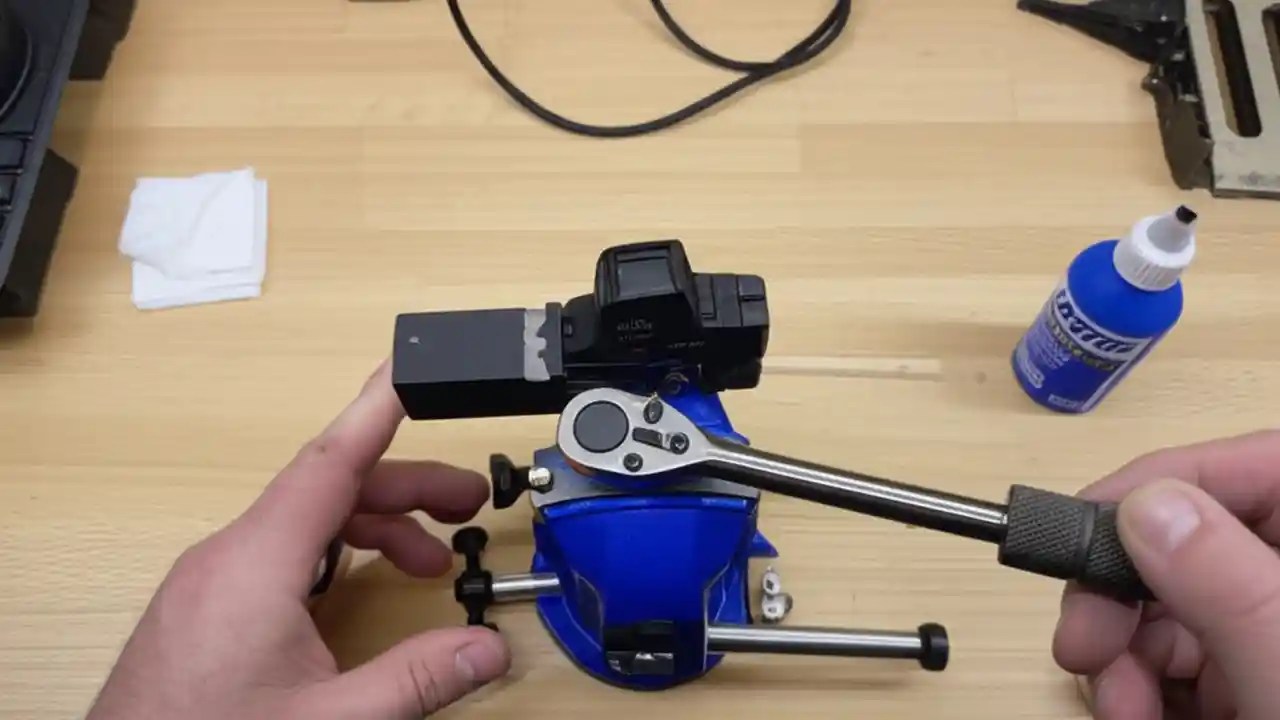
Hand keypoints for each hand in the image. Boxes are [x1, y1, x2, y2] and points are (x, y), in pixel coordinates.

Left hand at [87, 361, 510, 719]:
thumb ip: (415, 680)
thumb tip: (487, 649)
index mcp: (255, 565)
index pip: (330, 462)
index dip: (377, 409)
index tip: (408, 367)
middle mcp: (226, 558)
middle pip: (328, 491)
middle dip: (405, 489)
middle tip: (467, 501)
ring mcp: (207, 580)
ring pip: (302, 523)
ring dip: (372, 527)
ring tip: (429, 562)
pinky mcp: (201, 606)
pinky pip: (275, 551)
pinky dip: (332, 553)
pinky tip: (360, 582)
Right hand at [1054, 431, 1279, 719]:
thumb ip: (1225, 583)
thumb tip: (1146, 504)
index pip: (1260, 467)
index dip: (1171, 478)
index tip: (1089, 523)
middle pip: (1191, 543)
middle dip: (1120, 590)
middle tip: (1081, 640)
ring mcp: (1264, 640)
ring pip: (1165, 609)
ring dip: (1117, 653)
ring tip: (1116, 706)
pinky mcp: (1243, 690)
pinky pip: (1168, 665)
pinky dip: (1132, 687)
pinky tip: (1130, 715)